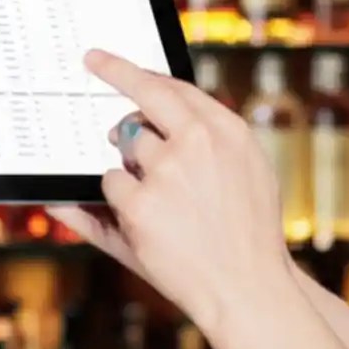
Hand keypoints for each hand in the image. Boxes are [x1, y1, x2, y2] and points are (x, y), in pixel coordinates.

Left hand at [49, 50, 295, 332]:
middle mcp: (197, 142)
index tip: (105, 60)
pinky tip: (148, 221)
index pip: (172, 86)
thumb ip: (210, 138)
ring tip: (163, 202)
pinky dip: (120, 200)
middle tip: (98, 77)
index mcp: (228, 130)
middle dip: (116, 86)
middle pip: (141, 103)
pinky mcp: (139, 204)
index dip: (134, 72)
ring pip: (124, 147)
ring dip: (131, 167)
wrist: (249, 288)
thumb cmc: (248, 233)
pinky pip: (110, 183)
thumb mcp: (249, 173)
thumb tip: (164, 114)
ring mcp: (166, 172)